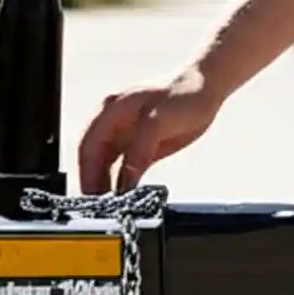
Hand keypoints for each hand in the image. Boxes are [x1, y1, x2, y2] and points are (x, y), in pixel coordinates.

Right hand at [78, 67, 224, 193]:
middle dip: (93, 182)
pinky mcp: (138, 145)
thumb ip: (139, 151)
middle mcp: (113, 122)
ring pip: (106, 164)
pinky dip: (121, 182)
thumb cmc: (184, 95)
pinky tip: (126, 195)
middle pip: (93, 158)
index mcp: (111, 111)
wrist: (207, 88)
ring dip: (105, 184)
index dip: (87, 173)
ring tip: (111, 205)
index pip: (88, 147)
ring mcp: (124, 134)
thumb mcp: (158, 121)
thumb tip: (125, 181)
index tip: (92, 195)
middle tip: (100, 206)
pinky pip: (123, 167)